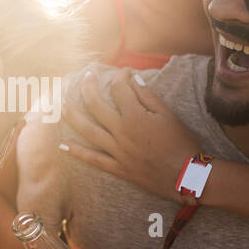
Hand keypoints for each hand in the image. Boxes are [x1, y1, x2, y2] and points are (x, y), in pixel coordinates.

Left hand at [60, 69, 202, 202]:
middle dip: (89, 87)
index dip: (120, 76)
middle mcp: (121, 132)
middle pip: (96, 105)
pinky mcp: (118, 168)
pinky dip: (77, 152)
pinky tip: (63, 145)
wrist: (187, 177)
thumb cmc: (182, 143)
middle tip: (86, 77)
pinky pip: (93, 159)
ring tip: (62, 103)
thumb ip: (148, 96)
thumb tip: (132, 78)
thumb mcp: (169, 115)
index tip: (124, 72)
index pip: (119, 89)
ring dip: (72, 115)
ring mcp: (117, 151)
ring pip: (88, 130)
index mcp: (135, 116)